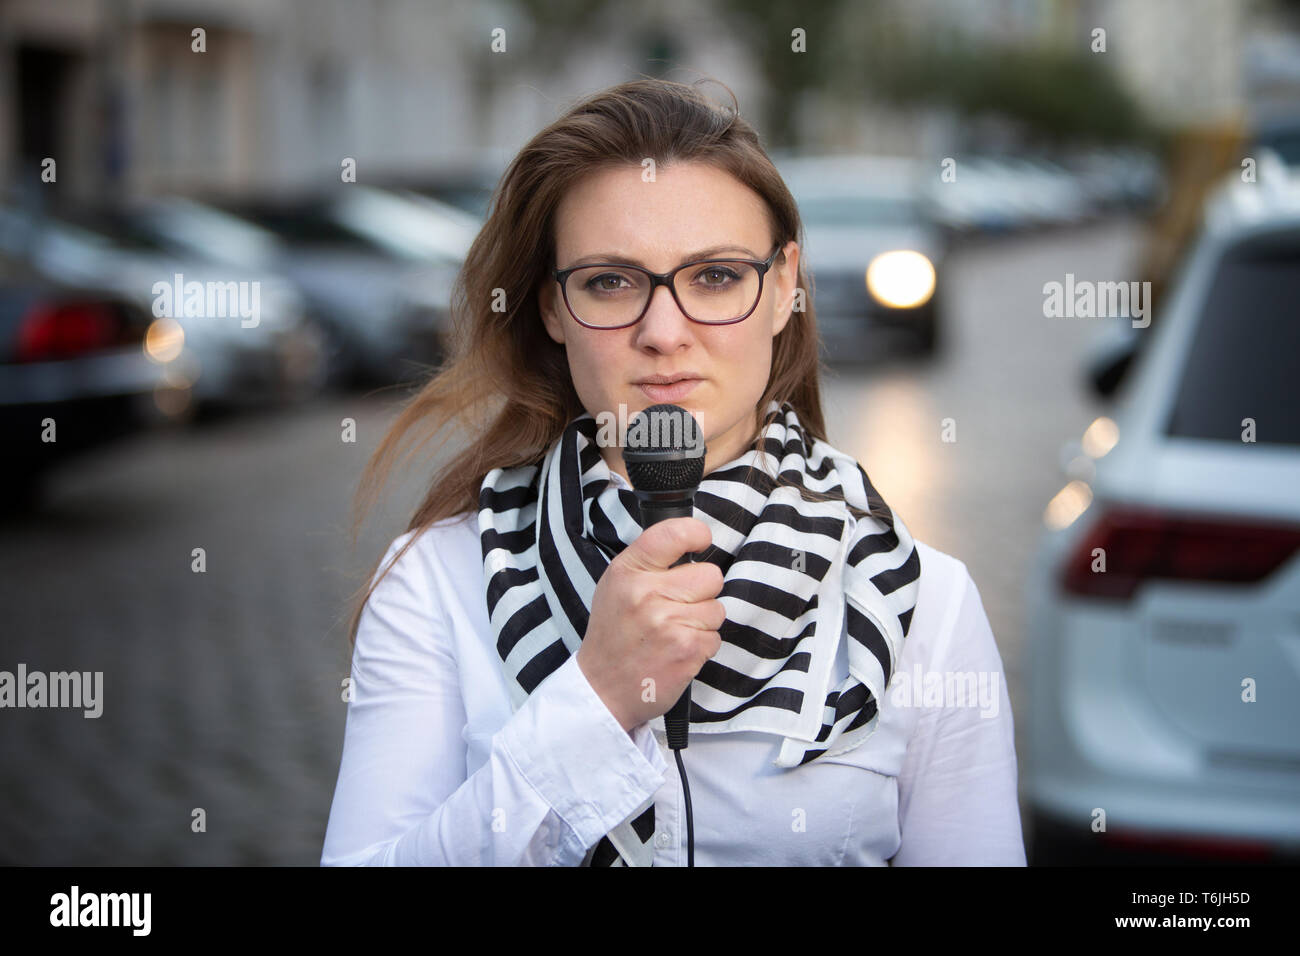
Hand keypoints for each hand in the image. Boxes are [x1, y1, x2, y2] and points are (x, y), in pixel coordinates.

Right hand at [575, 517, 725, 731]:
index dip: (697, 534)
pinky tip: (676, 651)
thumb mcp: (616, 587)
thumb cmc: (614, 635)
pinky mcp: (686, 650)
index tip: (701, 542)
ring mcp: (668, 623)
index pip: (674, 534)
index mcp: (628, 571)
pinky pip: (715, 638)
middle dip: (702, 592)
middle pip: (710, 575)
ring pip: (717, 609)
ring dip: (702, 622)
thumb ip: (649, 563)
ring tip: (673, 632)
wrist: (601, 689)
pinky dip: (701, 646)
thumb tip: (690, 542)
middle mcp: (647, 593)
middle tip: (679, 606)